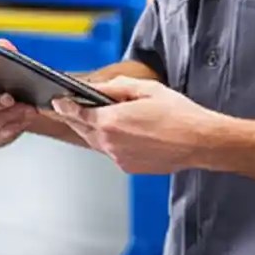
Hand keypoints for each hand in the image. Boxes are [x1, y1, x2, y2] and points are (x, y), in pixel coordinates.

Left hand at [48, 77, 225, 173]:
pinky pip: (112, 151)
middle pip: (83, 129)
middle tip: (69, 107)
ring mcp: (119, 157)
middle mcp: (110, 143)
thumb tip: (96, 88)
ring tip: (99, 117)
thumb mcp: (146, 89)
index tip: (55, 101)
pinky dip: (112, 141)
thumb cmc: (178, 114)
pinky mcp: (129, 167)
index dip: (62, 105)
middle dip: (75, 117)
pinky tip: (126, 132)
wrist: (199, 142)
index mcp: (111, 121)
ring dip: (94, 130)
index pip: (76, 113)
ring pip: (97, 142)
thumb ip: (116, 88)